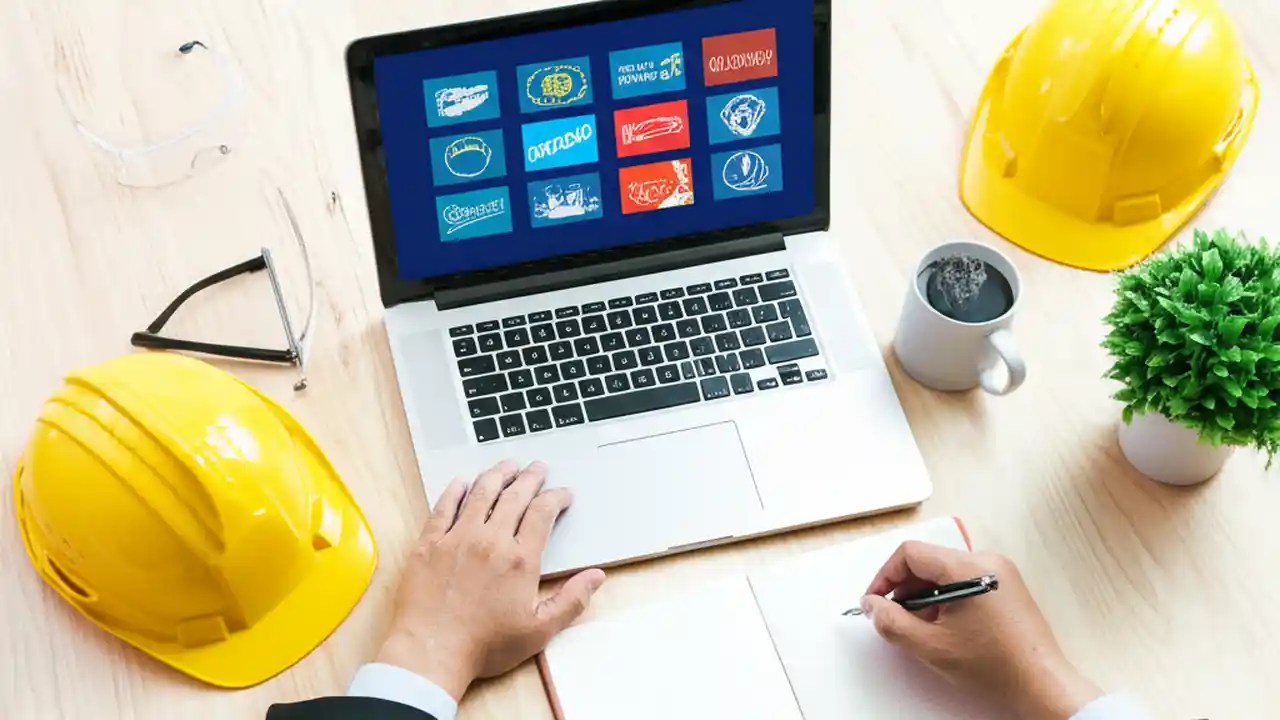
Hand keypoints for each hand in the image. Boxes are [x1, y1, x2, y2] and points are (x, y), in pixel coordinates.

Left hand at [376, 461, 605, 699]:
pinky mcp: (429, 544)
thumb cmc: (485, 646)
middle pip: (514, 496)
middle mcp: (490, 540)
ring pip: (481, 493)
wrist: (431, 653)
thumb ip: (571, 600)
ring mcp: (457, 538)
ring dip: (497, 475)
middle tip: (538, 468)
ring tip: (508, 465)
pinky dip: (455, 490)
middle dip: (530, 478)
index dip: (556, 498)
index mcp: (520, 559)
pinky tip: (462, 482)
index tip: (563, 494)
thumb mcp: (539, 631)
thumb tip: (596, 576)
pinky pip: (444, 507)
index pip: (543, 513)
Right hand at [861, 542, 1101, 719]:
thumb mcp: (930, 646)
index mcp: (968, 568)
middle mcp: (987, 561)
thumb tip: (872, 605)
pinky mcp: (1007, 587)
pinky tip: (947, 628)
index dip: (885, 576)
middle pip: (929, 562)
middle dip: (906, 590)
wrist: (1041, 685)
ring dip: (926, 597)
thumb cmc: (995, 666)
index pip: (911, 554)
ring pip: (946, 573)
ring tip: (925, 629)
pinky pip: (965, 582)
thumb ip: (891, 622)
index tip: (875, 601)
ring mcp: (1001, 572)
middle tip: (897, 619)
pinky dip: (947, 600)